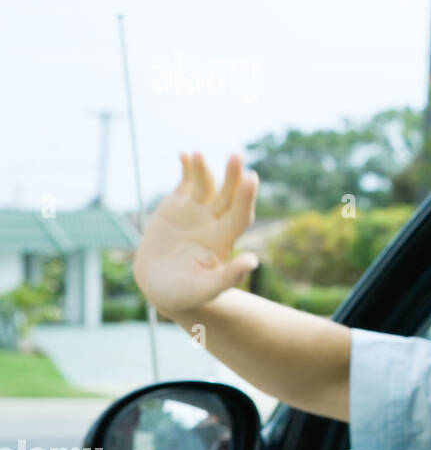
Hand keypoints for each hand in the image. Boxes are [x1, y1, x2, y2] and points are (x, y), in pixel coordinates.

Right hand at [132, 152, 259, 317]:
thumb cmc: (184, 294)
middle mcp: (215, 221)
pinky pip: (185, 183)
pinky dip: (187, 169)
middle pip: (228, 195)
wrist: (158, 286)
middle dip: (232, 176)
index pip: (240, 215)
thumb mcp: (204, 290)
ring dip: (204, 169)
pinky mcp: (177, 206)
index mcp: (224, 240)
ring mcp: (196, 212)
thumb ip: (227, 278)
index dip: (246, 199)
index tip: (251, 180)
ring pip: (206, 185)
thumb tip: (253, 263)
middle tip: (237, 156)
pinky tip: (185, 155)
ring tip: (198, 155)